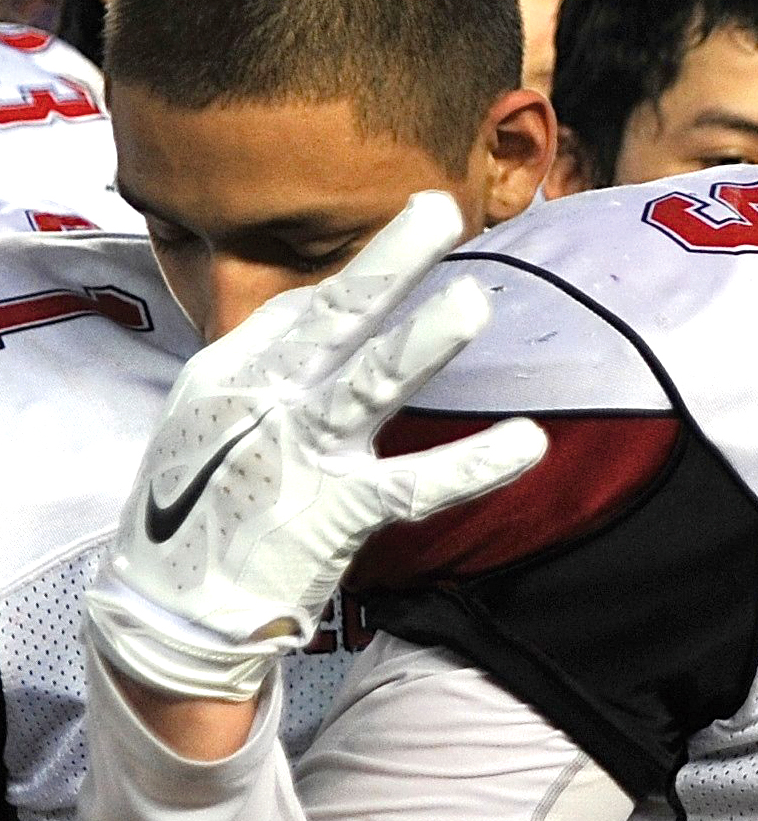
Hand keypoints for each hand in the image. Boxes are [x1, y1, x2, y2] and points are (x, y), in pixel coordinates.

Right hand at [83, 192, 544, 708]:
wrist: (169, 612)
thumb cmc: (202, 508)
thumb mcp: (215, 422)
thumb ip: (274, 367)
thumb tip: (329, 311)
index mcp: (230, 377)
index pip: (305, 311)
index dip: (366, 270)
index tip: (422, 223)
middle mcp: (261, 403)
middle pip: (331, 321)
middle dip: (387, 263)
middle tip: (440, 208)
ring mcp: (298, 456)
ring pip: (367, 386)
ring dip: (421, 344)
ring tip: (476, 302)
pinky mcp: (332, 515)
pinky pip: (413, 485)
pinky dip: (471, 464)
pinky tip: (526, 443)